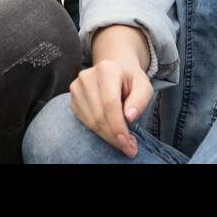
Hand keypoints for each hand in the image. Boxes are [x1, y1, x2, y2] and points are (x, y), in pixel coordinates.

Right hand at [71, 25, 153, 156]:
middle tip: (129, 147)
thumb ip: (140, 100)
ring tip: (122, 141)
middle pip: (99, 114)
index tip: (128, 143)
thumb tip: (129, 117)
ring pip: (91, 121)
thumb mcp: (143, 86)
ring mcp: (77, 87)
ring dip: (107, 135)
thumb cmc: (130, 80)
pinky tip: (110, 132)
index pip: (110, 103)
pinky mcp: (73, 98)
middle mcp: (87, 76)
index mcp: (107, 69)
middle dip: (114, 135)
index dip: (118, 126)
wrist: (114, 70)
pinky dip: (99, 131)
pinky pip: (85, 121)